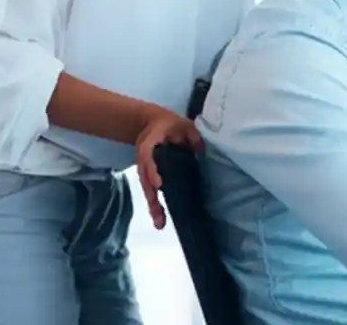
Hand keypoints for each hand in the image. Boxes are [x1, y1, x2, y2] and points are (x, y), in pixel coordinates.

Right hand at [134, 105, 203, 229]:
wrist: (150, 122)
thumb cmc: (169, 123)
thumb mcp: (183, 125)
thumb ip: (192, 137)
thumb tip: (202, 152)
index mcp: (150, 145)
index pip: (149, 159)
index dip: (154, 172)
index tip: (160, 185)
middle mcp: (145, 161)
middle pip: (146, 181)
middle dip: (153, 199)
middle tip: (159, 216)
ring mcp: (145, 169)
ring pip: (148, 189)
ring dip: (154, 206)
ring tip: (160, 224)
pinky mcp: (149, 175)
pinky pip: (151, 190)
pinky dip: (155, 204)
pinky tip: (160, 218)